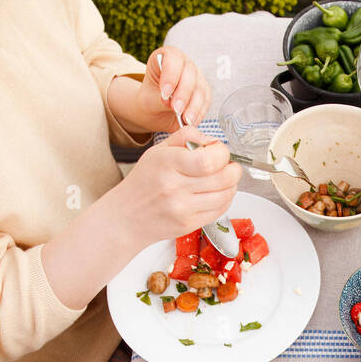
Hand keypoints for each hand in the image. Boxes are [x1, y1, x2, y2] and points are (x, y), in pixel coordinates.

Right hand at [108, 126, 240, 245]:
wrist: (127, 217)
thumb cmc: (144, 182)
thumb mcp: (158, 150)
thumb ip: (187, 137)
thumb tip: (213, 141)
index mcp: (167, 163)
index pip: (209, 159)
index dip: (223, 153)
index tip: (220, 152)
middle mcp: (175, 187)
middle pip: (224, 178)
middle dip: (234, 169)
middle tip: (230, 166)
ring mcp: (183, 208)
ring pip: (226, 195)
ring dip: (231, 185)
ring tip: (224, 179)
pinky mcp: (189, 224)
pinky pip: (219, 211)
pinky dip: (224, 200)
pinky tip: (216, 193)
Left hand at [133, 46, 210, 133]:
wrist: (157, 113)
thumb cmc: (151, 101)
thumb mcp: (149, 100)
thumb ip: (160, 99)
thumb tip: (171, 102)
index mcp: (166, 57)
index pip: (173, 58)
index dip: (170, 74)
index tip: (165, 93)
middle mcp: (184, 64)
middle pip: (190, 72)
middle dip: (183, 93)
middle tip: (176, 109)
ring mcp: (196, 77)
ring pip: (200, 87)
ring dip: (193, 105)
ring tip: (185, 119)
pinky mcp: (204, 92)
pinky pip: (206, 100)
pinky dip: (199, 112)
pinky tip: (191, 120)